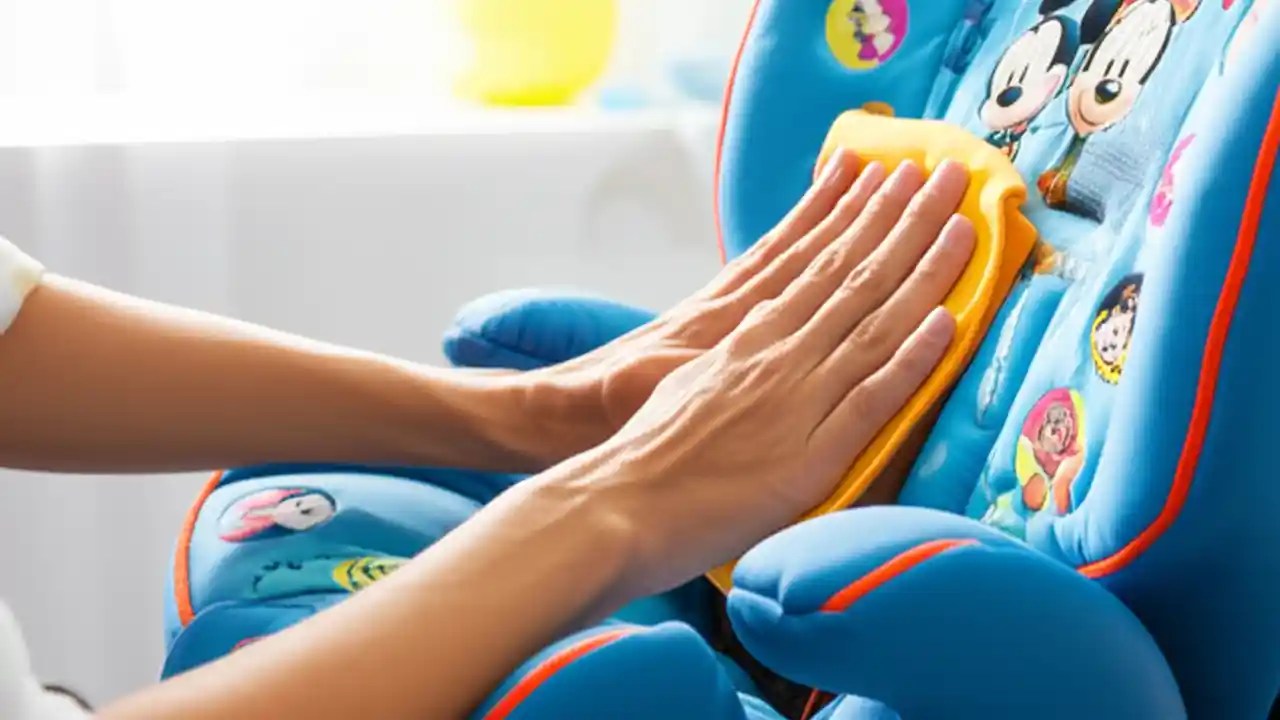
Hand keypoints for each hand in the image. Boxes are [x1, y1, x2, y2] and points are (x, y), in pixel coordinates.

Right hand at [566, 159, 975, 594]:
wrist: (611, 502)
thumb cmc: (638, 448)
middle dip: (902, 219)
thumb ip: (730, 363)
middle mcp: (772, 352)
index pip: (809, 260)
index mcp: (743, 334)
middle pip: (849, 273)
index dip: (854, 216)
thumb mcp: (682, 382)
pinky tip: (948, 321)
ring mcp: (793, 399)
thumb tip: (755, 351)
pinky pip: (871, 399)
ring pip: (870, 320)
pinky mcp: (809, 456)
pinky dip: (912, 358)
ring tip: (962, 221)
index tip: (887, 175)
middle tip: (944, 172)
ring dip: (922, 269)